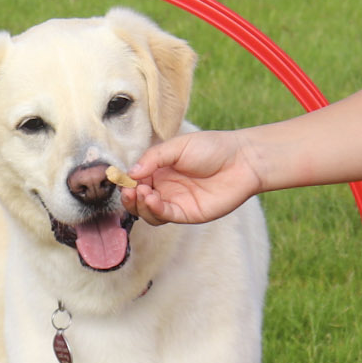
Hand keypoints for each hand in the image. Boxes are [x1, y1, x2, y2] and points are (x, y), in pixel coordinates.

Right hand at [120, 131, 263, 226]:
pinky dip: (154, 210)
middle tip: (129, 190)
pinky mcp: (187, 213)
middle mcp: (165, 188)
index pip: (135, 180)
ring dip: (139, 205)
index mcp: (160, 170)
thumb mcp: (178, 146)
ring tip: (142, 192)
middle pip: (138, 200)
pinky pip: (165, 216)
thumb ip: (154, 158)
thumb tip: (130, 172)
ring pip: (148, 212)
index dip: (126, 181)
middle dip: (129, 197)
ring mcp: (175, 201)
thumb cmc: (212, 148)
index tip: (120, 178)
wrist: (242, 160)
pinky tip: (151, 198)